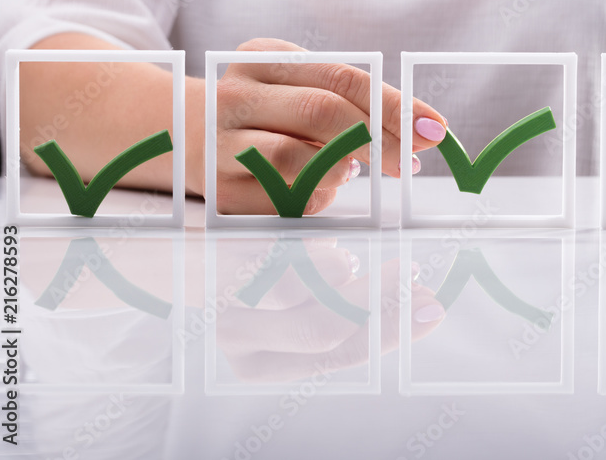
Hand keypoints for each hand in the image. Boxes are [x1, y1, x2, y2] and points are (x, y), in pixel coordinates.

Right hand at [214, 38, 446, 214]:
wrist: (180, 135)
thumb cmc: (264, 112)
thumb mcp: (298, 88)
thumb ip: (354, 102)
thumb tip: (420, 130)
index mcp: (263, 57)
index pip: (343, 78)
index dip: (394, 106)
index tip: (433, 128)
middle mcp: (235, 93)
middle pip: (322, 112)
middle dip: (379, 141)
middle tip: (409, 163)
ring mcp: (219, 142)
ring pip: (298, 159)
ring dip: (339, 170)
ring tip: (348, 170)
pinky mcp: (218, 189)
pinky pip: (285, 200)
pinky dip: (315, 196)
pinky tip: (315, 187)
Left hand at [216, 238, 445, 381]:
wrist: (176, 256)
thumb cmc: (249, 283)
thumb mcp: (288, 312)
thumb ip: (339, 311)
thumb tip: (412, 302)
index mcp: (263, 365)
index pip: (339, 354)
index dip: (390, 331)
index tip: (429, 311)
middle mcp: (240, 339)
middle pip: (320, 328)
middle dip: (377, 300)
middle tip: (411, 276)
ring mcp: (222, 298)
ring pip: (295, 290)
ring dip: (337, 273)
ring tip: (350, 260)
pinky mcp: (211, 256)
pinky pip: (269, 248)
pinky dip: (305, 246)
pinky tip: (322, 242)